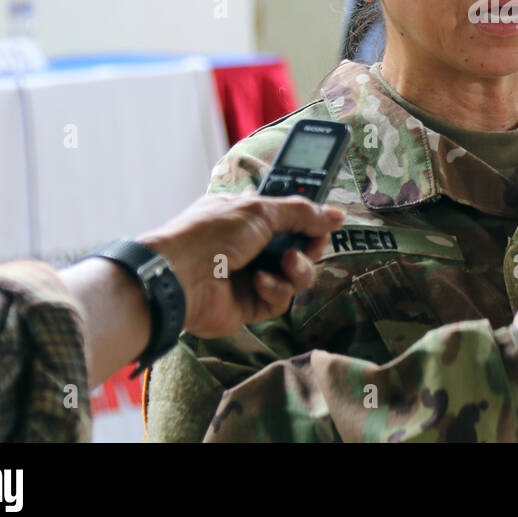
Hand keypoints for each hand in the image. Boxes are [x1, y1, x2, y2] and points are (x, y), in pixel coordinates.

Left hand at [136, 192, 344, 337]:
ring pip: (294, 275)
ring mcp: (250, 276)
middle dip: (308, 247)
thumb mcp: (260, 210)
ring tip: (287, 264)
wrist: (180, 277)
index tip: (325, 223)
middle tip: (310, 245)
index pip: (288, 217)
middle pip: (298, 247)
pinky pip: (279, 299)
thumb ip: (302, 213)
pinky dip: (274, 289)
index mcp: (247, 217)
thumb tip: (337, 215)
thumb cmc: (213, 233)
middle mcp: (250, 246)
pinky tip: (259, 284)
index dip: (308, 221)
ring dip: (297, 269)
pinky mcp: (250, 306)